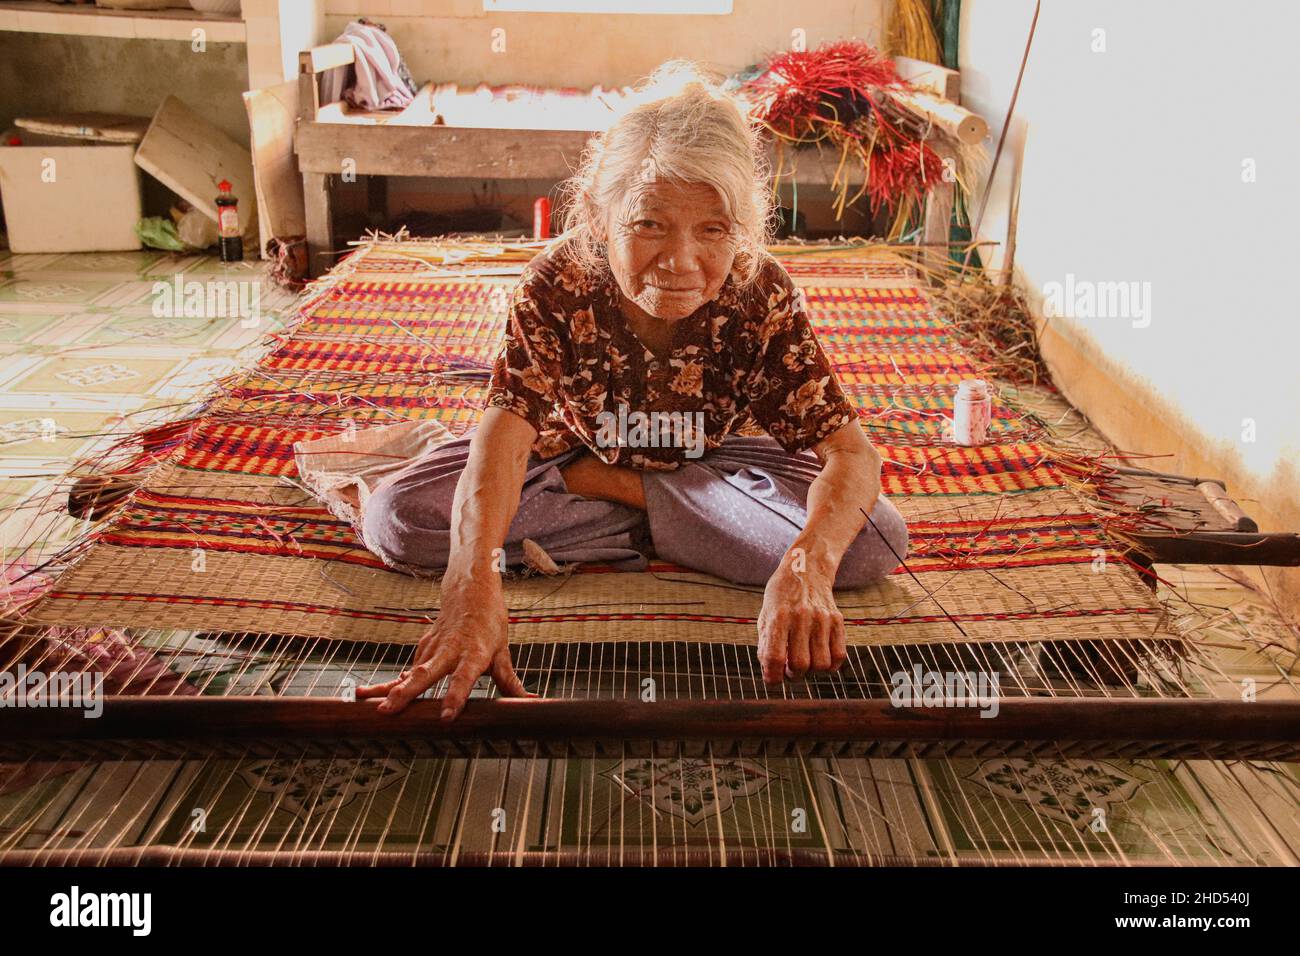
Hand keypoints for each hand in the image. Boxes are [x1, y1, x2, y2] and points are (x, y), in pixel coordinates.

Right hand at [358, 576, 534, 717]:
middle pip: (426, 673)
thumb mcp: (503, 650)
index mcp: (474, 652)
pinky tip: (370, 698)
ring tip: (370, 705)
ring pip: (410, 671)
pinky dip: (389, 684)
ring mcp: (433, 647)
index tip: (445, 716)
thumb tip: (529, 701)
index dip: (456, 696)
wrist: (470, 590)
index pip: (464, 677)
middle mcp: (450, 650)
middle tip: (389, 710)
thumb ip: (509, 680)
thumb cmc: (489, 623)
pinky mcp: (423, 648)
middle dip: (407, 692)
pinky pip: (406, 670)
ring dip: (389, 689)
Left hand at [757, 553, 846, 683]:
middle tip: (789, 669)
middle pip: (800, 664)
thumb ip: (766, 645)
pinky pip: (839, 656)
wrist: (806, 569)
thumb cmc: (781, 597)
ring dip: (811, 671)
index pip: (775, 657)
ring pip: (821, 664)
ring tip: (805, 662)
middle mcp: (802, 617)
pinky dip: (829, 666)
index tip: (773, 680)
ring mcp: (822, 618)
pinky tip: (819, 657)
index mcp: (779, 616)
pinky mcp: (838, 620)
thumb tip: (772, 675)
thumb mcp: (765, 616)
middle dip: (793, 675)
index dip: (772, 677)